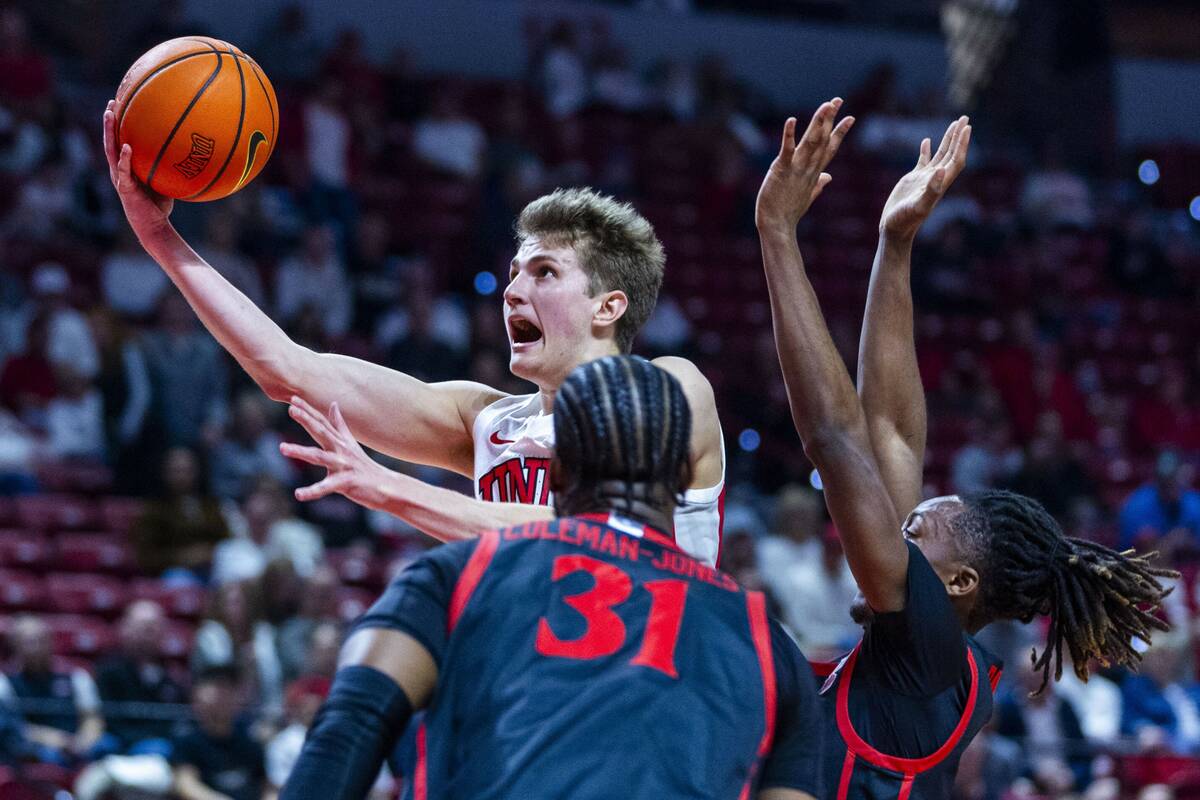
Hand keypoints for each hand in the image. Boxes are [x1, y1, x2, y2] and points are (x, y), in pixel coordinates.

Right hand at [102, 99, 173, 231]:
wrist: (154, 226)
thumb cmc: (160, 205)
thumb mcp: (165, 181)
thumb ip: (170, 166)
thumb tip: (190, 150)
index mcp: (127, 166)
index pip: (120, 140)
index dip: (119, 123)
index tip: (121, 103)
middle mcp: (119, 170)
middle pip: (111, 140)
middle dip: (109, 121)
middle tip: (111, 101)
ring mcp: (119, 178)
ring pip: (110, 150)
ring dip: (109, 132)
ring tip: (109, 114)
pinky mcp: (125, 188)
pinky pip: (123, 170)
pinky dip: (124, 158)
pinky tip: (126, 146)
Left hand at [281, 396, 391, 510]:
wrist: (384, 486)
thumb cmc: (363, 466)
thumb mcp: (350, 443)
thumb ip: (339, 424)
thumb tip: (333, 404)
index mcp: (340, 441)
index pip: (322, 422)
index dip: (308, 410)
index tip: (293, 399)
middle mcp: (341, 450)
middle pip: (322, 432)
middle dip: (306, 420)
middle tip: (291, 410)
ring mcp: (343, 465)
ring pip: (319, 457)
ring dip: (300, 451)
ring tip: (282, 447)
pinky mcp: (345, 483)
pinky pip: (326, 487)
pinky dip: (312, 491)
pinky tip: (298, 494)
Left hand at [755, 98, 853, 230]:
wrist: (777, 225)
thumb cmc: (789, 212)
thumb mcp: (807, 196)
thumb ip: (818, 184)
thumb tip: (828, 177)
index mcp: (815, 172)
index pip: (830, 148)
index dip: (840, 132)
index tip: (850, 117)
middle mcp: (809, 168)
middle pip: (823, 139)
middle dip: (831, 119)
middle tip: (838, 100)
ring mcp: (797, 168)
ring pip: (811, 141)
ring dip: (818, 122)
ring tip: (826, 105)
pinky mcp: (782, 169)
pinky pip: (787, 149)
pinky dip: (789, 134)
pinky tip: (792, 120)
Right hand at [879, 116, 970, 239]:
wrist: (894, 229)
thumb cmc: (905, 220)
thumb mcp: (918, 206)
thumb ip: (931, 190)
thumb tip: (940, 171)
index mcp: (940, 183)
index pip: (956, 159)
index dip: (962, 144)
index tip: (966, 128)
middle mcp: (936, 179)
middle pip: (952, 154)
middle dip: (958, 136)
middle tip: (964, 118)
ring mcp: (925, 178)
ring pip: (940, 155)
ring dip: (947, 140)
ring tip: (953, 124)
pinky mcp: (913, 179)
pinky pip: (923, 161)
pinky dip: (926, 150)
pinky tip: (926, 141)